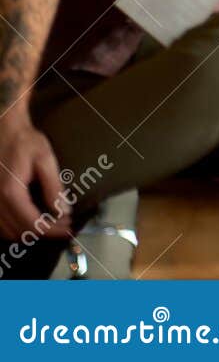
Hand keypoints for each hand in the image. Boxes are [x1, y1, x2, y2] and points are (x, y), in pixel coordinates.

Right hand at [0, 112, 68, 242]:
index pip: (32, 224)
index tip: (68, 228)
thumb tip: (63, 210)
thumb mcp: (45, 159)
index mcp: (10, 192)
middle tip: (63, 225)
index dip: (52, 230)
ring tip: (51, 223)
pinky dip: (14, 227)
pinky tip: (30, 219)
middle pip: (19, 231)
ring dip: (29, 232)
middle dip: (44, 232)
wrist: (2, 129)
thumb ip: (54, 186)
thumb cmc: (23, 141)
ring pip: (6, 231)